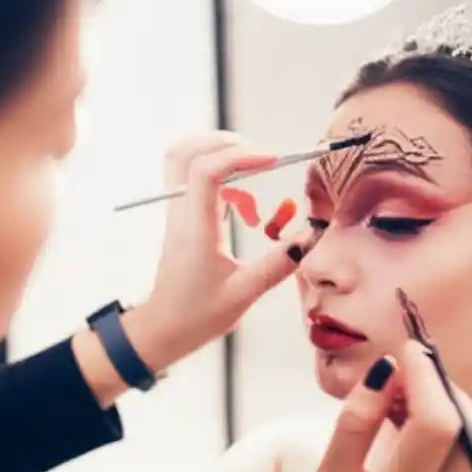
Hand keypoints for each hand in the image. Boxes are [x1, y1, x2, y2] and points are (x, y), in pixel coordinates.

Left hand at [125, 132, 304, 370]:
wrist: (162, 329)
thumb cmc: (196, 315)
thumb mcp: (245, 292)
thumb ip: (279, 262)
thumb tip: (309, 236)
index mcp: (195, 227)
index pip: (206, 170)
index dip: (240, 155)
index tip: (273, 159)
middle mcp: (181, 214)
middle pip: (184, 153)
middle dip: (222, 142)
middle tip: (258, 157)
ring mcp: (178, 216)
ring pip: (185, 164)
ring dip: (221, 160)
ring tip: (253, 185)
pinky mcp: (182, 221)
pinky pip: (194, 184)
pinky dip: (221, 181)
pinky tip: (245, 209)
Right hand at [295, 340, 471, 471]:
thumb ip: (353, 429)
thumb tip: (378, 376)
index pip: (436, 422)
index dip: (426, 377)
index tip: (405, 350)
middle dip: (446, 390)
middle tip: (408, 374)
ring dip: (460, 414)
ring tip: (415, 404)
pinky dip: (463, 442)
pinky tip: (427, 439)